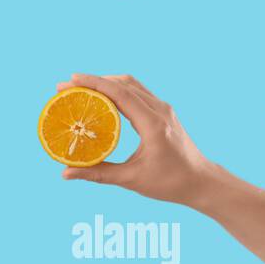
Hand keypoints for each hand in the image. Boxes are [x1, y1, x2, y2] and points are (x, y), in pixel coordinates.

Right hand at [55, 73, 216, 206]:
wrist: (199, 180)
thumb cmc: (168, 182)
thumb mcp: (130, 179)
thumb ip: (96, 174)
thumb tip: (65, 173)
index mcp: (153, 124)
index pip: (121, 94)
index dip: (94, 84)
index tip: (70, 81)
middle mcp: (160, 110)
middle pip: (124, 83)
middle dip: (94, 81)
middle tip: (67, 86)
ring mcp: (163, 109)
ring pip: (132, 84)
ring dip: (106, 82)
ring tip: (80, 88)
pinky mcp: (163, 112)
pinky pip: (137, 93)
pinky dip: (117, 91)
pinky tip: (101, 98)